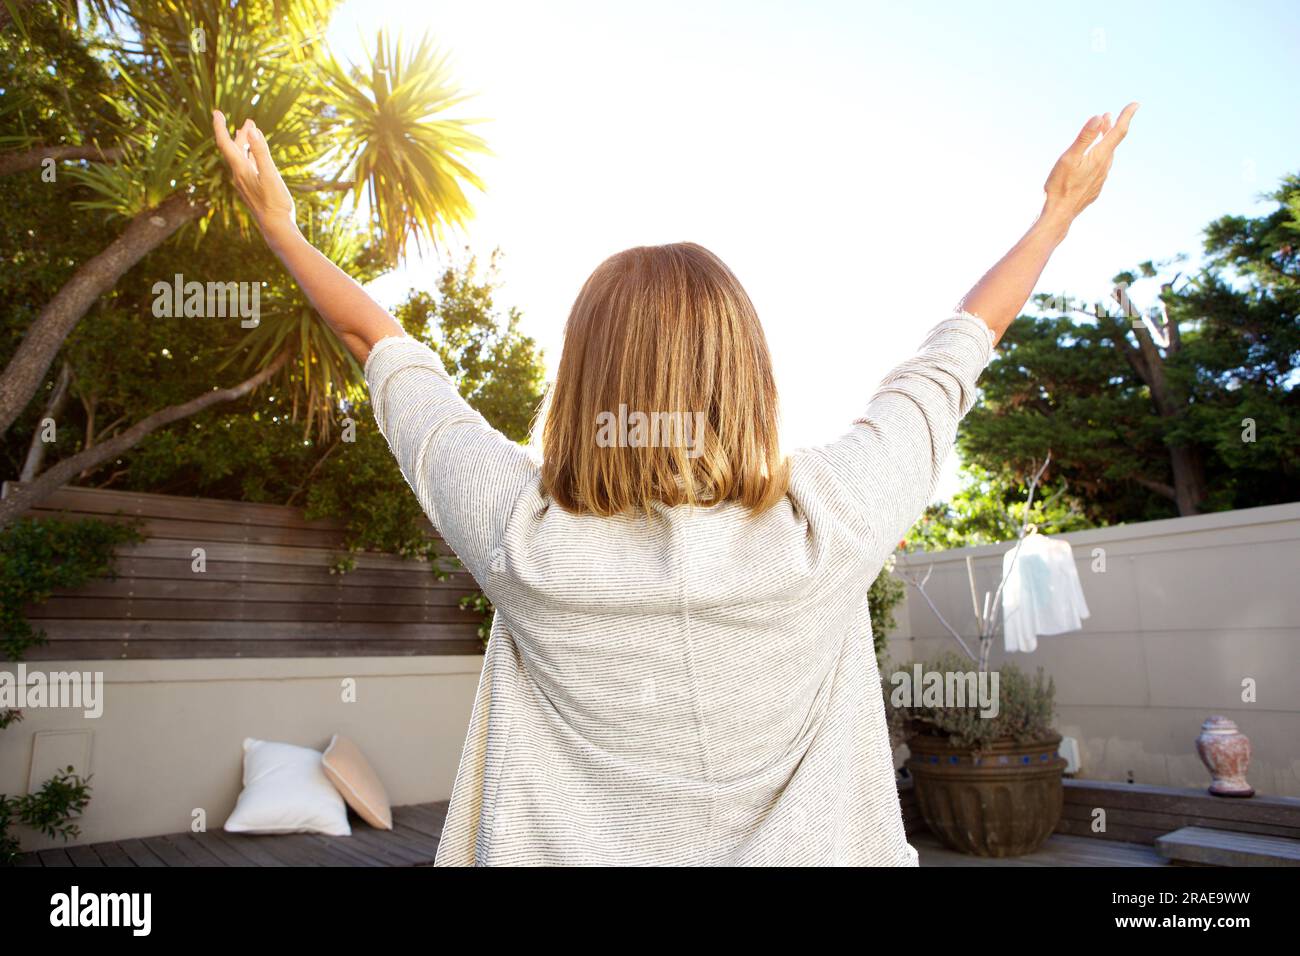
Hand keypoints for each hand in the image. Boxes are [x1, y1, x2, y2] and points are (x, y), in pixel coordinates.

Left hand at [212, 109, 295, 237]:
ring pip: (241, 158)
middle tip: (248, 121)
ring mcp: (245, 183)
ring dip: (246, 144)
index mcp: (240, 170)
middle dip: (239, 134)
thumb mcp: (270, 175)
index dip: (219, 126)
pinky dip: (251, 156)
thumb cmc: (275, 203)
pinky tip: (256, 155)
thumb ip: (261, 152)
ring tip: (253, 133)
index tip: (217, 112)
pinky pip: (247, 167)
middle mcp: (239, 175)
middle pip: (234, 149)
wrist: (276, 228)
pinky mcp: (252, 189)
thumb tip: (252, 130)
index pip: (225, 143)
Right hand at [1042, 102, 1138, 225]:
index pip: (1118, 132)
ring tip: (1101, 134)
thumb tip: (1099, 117)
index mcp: (1100, 157)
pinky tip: (1090, 161)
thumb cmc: (1060, 186)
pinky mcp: (1094, 188)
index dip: (1127, 116)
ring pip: (1107, 156)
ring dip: (1105, 143)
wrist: (1059, 215)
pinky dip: (1099, 157)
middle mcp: (1104, 167)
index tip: (1135, 104)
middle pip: (1112, 143)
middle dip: (1112, 128)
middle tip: (1109, 116)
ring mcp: (1100, 179)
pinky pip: (1101, 168)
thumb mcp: (1069, 157)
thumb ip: (1084, 137)